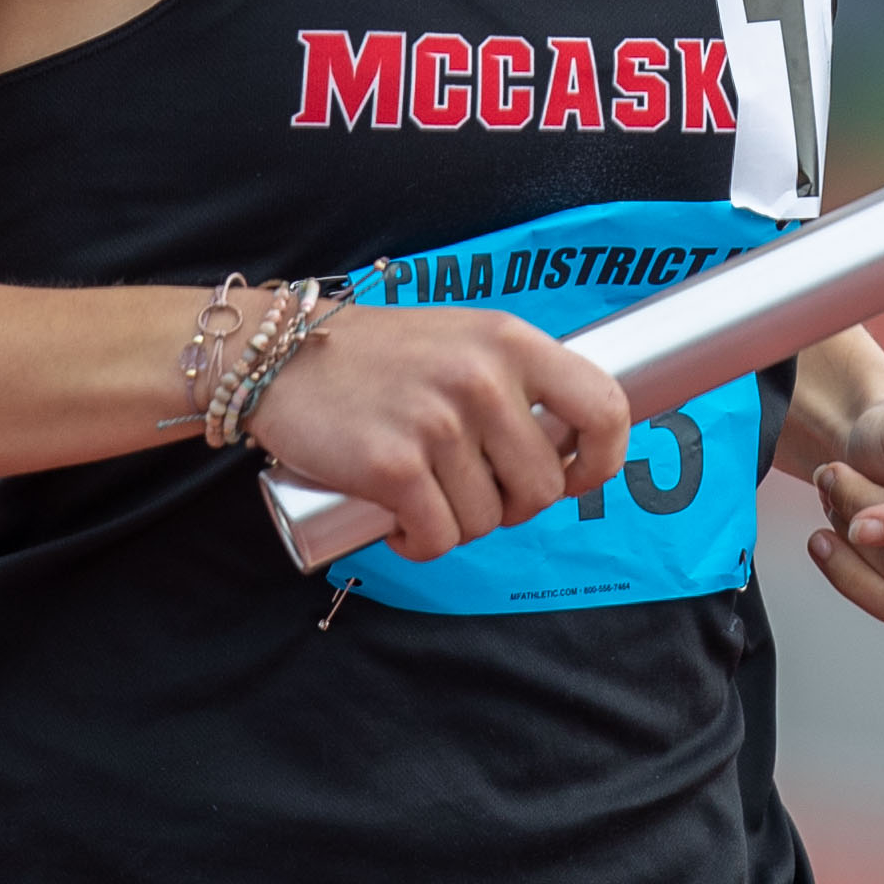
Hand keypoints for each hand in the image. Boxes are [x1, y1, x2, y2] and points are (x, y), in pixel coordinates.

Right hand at [246, 305, 630, 563]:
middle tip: (469, 490)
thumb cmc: (375, 356)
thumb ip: (513, 380)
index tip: (575, 476)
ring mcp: (438, 424)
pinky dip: (417, 544)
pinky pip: (436, 539)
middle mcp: (482, 379)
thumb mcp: (461, 339)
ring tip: (421, 495)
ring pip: (487, 521)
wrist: (278, 355)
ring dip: (456, 525)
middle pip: (543, 488)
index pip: (604, 407)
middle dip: (512, 507)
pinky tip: (397, 522)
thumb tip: (565, 451)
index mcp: (511, 341)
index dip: (601, 459)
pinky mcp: (392, 467)